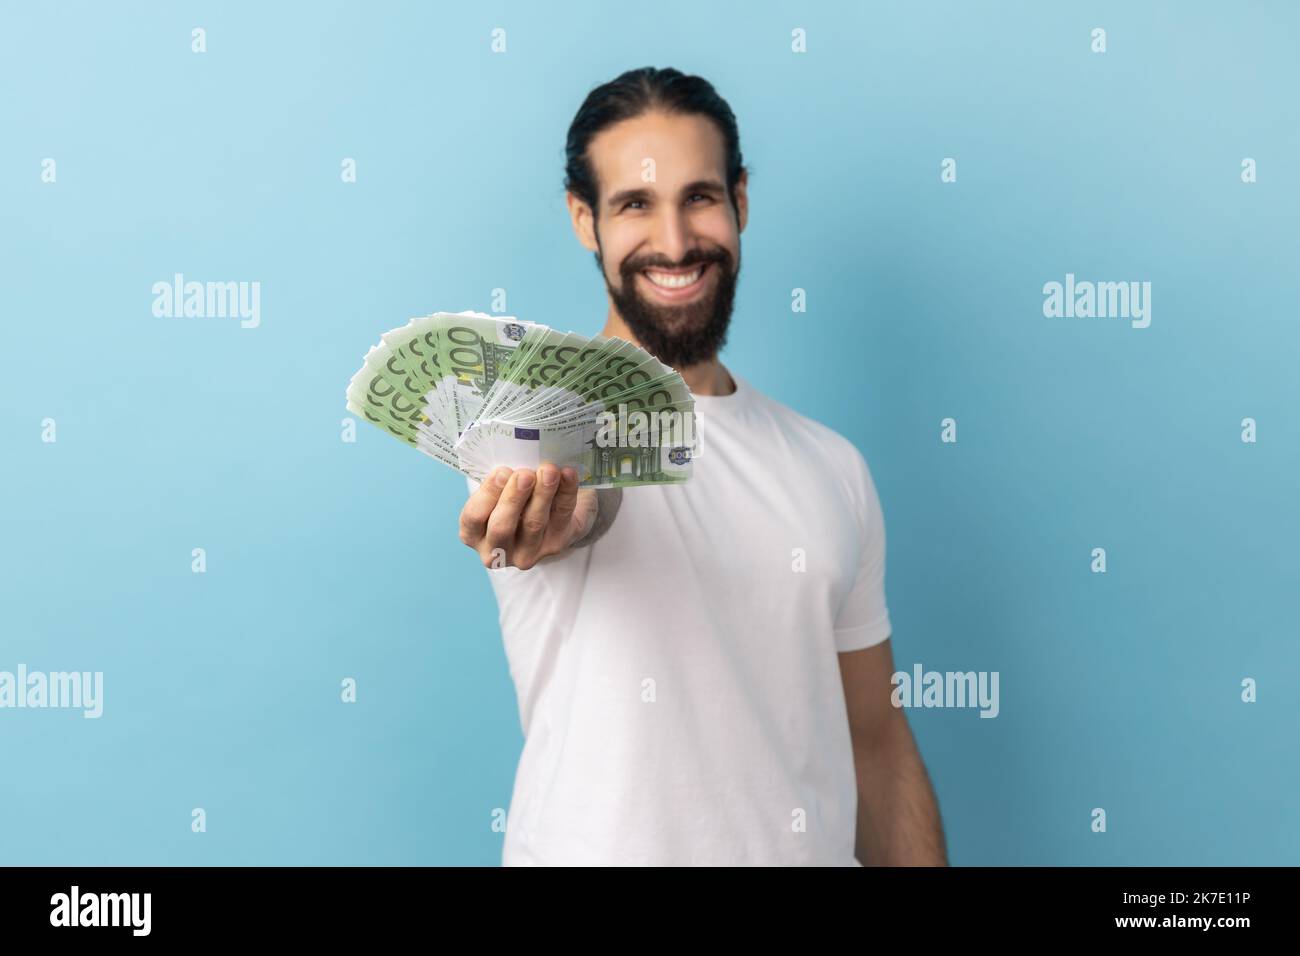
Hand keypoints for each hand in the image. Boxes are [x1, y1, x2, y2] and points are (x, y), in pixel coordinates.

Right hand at [458, 464, 597, 569]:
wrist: (553, 513)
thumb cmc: (516, 497)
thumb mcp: (500, 490)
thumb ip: (500, 479)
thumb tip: (512, 455)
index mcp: (475, 534)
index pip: (474, 517)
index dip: (487, 495)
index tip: (502, 472)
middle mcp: (497, 548)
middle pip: (501, 526)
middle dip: (513, 498)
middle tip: (525, 475)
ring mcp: (527, 552)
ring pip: (533, 524)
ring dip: (542, 494)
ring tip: (548, 471)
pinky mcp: (556, 544)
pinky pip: (562, 516)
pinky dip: (566, 493)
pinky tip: (568, 475)